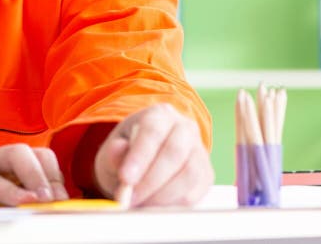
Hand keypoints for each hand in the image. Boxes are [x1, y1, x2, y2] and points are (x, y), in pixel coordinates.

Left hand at [93, 104, 212, 206]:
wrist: (146, 161)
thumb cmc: (127, 152)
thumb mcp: (114, 150)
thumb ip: (114, 151)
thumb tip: (118, 151)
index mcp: (159, 114)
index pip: (153, 131)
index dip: (140, 156)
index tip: (125, 179)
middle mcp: (184, 127)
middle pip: (175, 152)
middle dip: (151, 180)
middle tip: (130, 198)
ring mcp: (199, 151)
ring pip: (188, 174)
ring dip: (162, 195)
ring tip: (141, 204)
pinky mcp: (205, 176)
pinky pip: (194, 193)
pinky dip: (172, 204)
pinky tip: (154, 206)